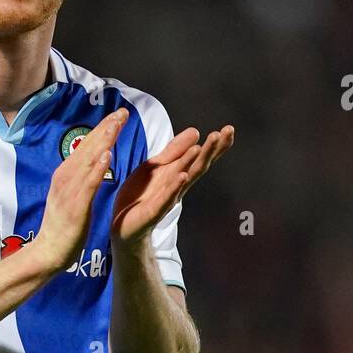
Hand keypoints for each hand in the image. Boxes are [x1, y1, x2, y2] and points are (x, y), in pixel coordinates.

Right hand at [32, 109, 128, 273]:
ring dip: (103, 141)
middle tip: (123, 112)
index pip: (87, 145)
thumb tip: (92, 159)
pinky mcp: (75, 205)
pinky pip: (88, 184)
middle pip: (88, 147)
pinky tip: (108, 155)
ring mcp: (69, 190)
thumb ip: (80, 176)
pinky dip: (97, 168)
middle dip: (106, 128)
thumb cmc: (63, 225)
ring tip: (116, 124)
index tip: (119, 114)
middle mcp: (65, 177)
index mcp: (66, 173)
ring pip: (88, 160)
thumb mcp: (70, 194)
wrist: (48, 251)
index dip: (103, 128)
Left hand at [111, 124, 234, 250]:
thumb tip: (196, 131)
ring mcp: (167, 199)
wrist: (123, 223)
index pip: (200, 157)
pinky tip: (182, 176)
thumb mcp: (156, 166)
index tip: (229, 129)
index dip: (215, 145)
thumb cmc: (142, 194)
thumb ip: (174, 150)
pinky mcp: (154, 211)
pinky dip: (175, 187)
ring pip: (185, 179)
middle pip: (198, 165)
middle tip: (225, 133)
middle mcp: (177, 186)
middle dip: (211, 149)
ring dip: (194, 163)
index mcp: (177, 173)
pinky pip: (166, 198)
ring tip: (202, 147)